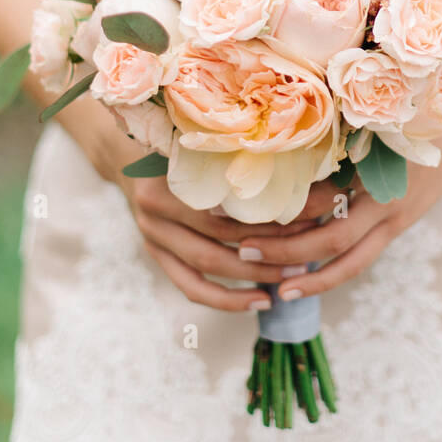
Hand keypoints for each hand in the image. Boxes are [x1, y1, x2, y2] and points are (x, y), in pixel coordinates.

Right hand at [85, 108, 328, 313]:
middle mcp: (157, 203)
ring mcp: (152, 232)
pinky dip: (226, 299)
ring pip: (210, 262)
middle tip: (313, 248)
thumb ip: (242, 154)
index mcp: (174, 168)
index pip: (235, 196)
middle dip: (272, 241)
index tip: (317, 211)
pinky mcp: (155, 253)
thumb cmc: (181, 142)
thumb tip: (311, 165)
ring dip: (256, 272)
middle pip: (224, 231)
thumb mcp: (207, 139)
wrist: (124, 153)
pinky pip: (191, 286)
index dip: (277, 207)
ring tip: (294, 276)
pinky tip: (260, 302)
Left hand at [233, 125, 441, 302]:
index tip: (237, 200)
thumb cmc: (406, 116)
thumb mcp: (369, 115)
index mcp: (372, 164)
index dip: (279, 202)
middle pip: (327, 236)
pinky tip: (297, 285)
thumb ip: (331, 127)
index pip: (319, 194)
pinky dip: (327, 276)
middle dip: (282, 246)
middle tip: (238, 246)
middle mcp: (382, 198)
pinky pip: (358, 262)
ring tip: (266, 280)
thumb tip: (274, 134)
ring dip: (304, 271)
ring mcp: (391, 220)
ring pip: (343, 257)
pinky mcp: (394, 231)